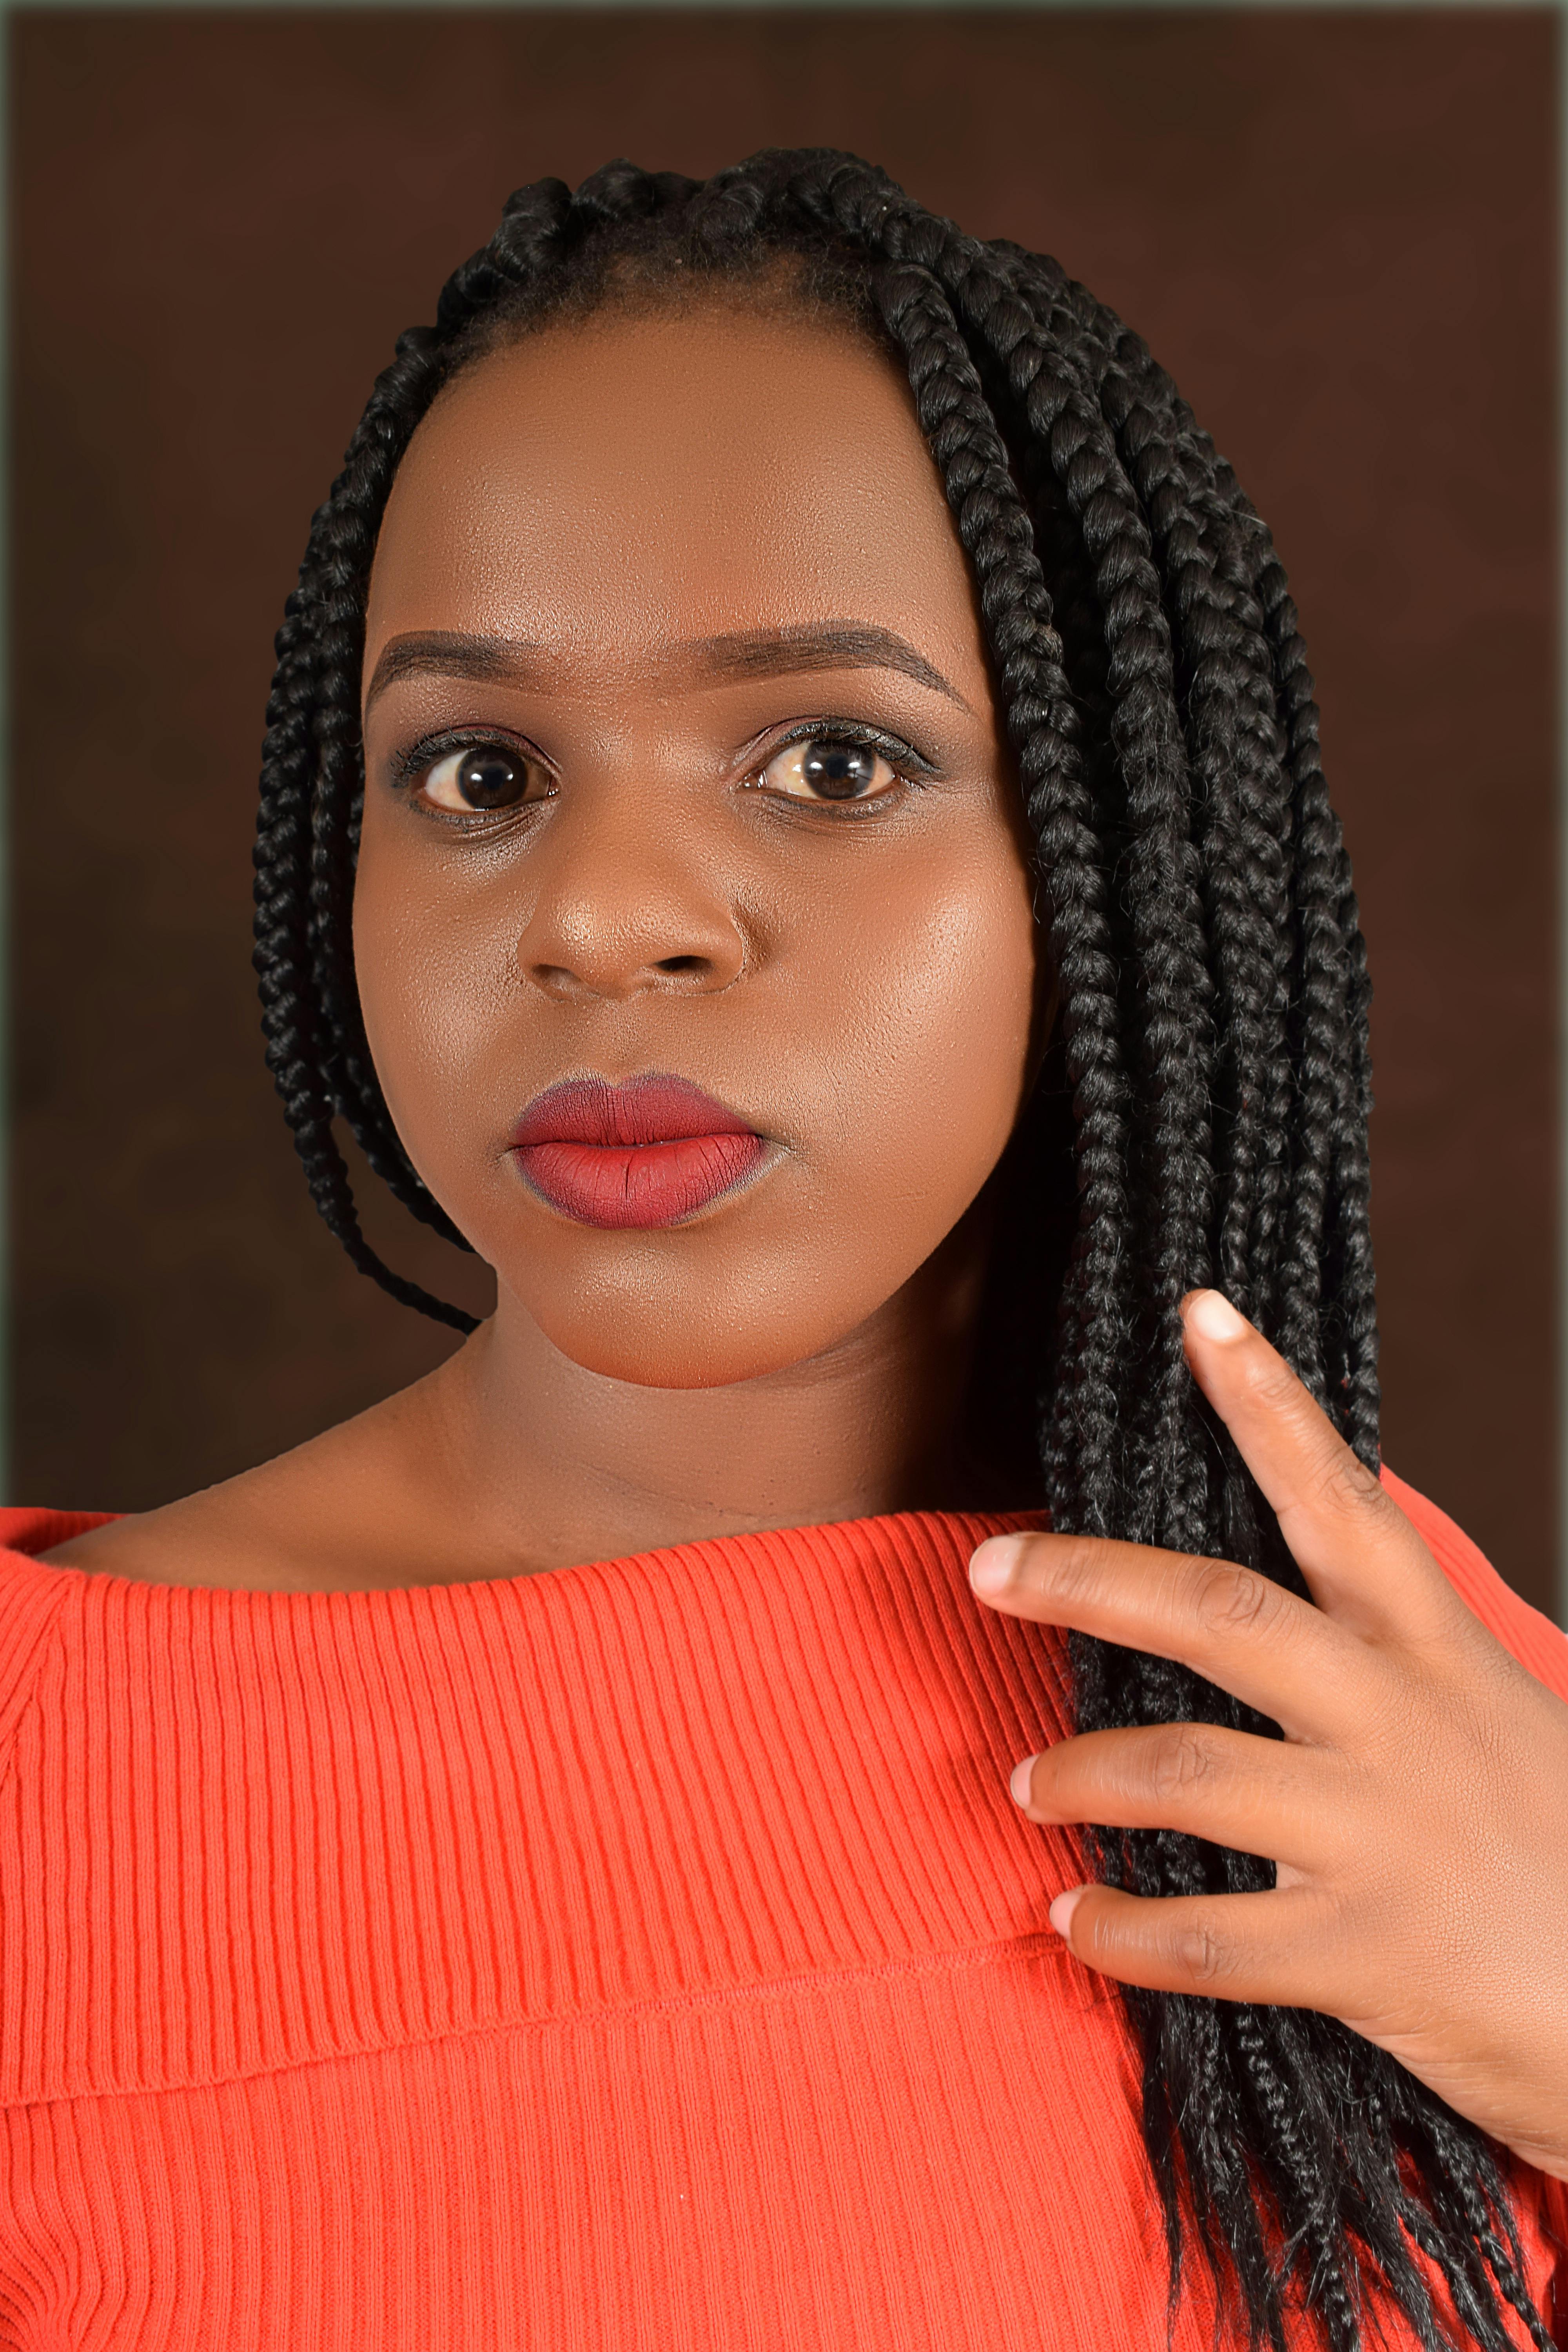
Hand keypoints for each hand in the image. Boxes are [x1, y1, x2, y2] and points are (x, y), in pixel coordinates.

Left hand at [968, 1290, 1567, 2179]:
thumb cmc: (1550, 1851)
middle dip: (1093, 1581)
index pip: (1343, 1498)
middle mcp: (1402, 1723)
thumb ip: (1383, 1657)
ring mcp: (1382, 1837)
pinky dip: (1120, 1930)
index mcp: (1435, 1651)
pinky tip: (1073, 1920)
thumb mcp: (1486, 1714)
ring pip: (1191, 1773)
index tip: (1201, 1316)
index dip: (1271, 1403)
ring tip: (1024, 1782)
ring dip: (1084, 1773)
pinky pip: (1204, 1938)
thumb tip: (1248, 1604)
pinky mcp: (1364, 1954)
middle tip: (990, 1567)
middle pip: (1226, 1616)